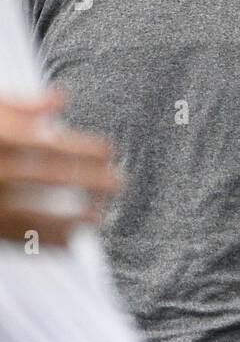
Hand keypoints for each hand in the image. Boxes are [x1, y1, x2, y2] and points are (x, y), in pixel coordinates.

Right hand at [0, 91, 121, 245]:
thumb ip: (19, 107)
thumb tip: (61, 99)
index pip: (48, 144)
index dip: (83, 148)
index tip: (111, 150)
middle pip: (48, 177)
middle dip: (88, 180)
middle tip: (120, 184)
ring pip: (33, 214)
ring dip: (71, 218)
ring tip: (100, 217)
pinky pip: (18, 238)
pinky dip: (45, 241)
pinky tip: (72, 242)